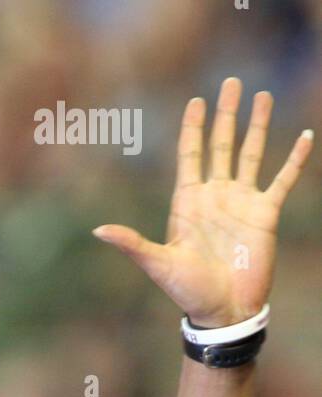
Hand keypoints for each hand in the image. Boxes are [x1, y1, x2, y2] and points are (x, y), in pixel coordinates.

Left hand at [94, 78, 312, 326]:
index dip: (193, 128)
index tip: (196, 101)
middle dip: (225, 115)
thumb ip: (131, 243)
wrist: (223, 311)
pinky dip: (294, 160)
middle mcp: (215, 196)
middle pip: (221, 145)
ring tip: (263, 97)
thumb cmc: (188, 291)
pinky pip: (283, 180)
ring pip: (251, 154)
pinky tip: (305, 138)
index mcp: (188, 202)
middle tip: (231, 83)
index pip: (190, 155)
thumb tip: (97, 231)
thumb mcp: (158, 264)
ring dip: (257, 126)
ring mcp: (241, 203)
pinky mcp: (265, 214)